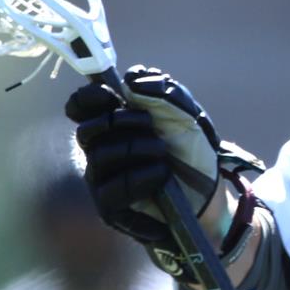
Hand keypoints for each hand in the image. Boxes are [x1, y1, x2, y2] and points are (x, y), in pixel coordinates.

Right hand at [66, 65, 222, 245]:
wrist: (210, 194)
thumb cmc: (193, 153)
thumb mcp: (187, 116)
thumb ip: (163, 93)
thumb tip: (131, 79)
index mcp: (112, 126)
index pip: (80, 108)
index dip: (88, 99)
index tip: (111, 95)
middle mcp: (101, 152)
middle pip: (87, 131)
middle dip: (119, 122)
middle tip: (149, 123)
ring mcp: (103, 181)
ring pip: (100, 157)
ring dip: (137, 149)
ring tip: (163, 153)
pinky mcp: (111, 209)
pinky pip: (113, 190)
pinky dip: (141, 177)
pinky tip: (161, 174)